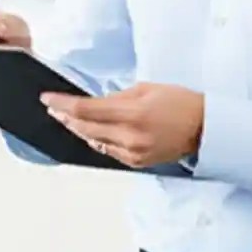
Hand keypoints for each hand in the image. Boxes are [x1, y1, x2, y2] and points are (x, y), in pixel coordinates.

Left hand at [41, 83, 204, 168]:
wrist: (204, 128)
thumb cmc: (179, 102)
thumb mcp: (146, 88)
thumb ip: (117, 96)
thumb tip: (95, 102)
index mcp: (132, 113)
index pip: (86, 110)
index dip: (62, 104)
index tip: (47, 98)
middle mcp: (130, 136)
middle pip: (85, 128)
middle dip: (65, 117)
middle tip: (52, 108)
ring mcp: (132, 152)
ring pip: (94, 141)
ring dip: (77, 129)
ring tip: (64, 118)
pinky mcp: (136, 162)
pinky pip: (108, 151)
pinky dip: (95, 140)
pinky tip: (87, 133)